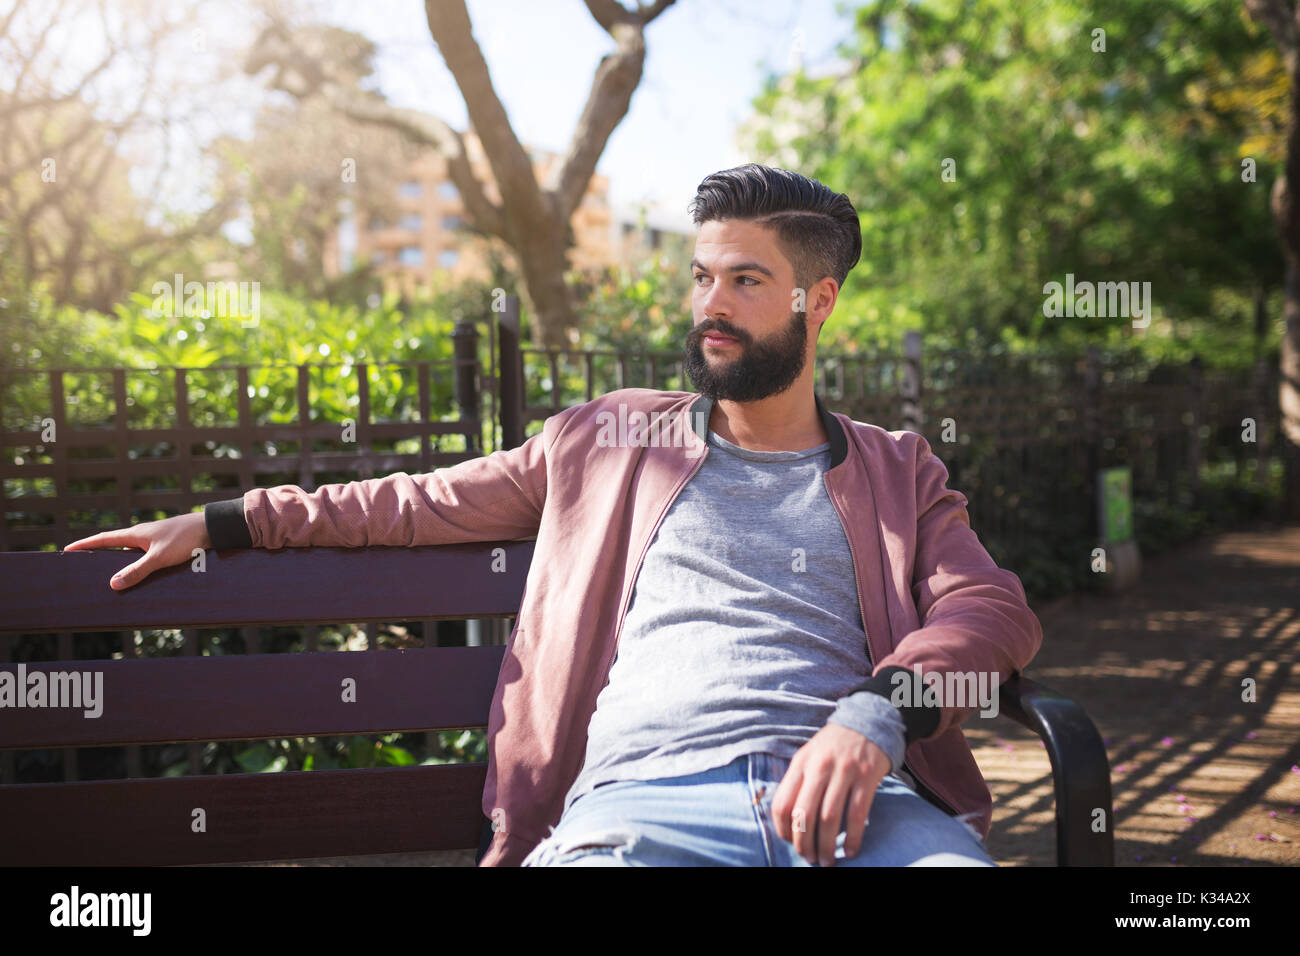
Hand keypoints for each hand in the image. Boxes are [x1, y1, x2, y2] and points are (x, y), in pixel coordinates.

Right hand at [63, 511, 211, 590]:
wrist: (212, 529)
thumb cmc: (186, 539)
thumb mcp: (160, 557)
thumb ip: (137, 571)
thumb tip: (113, 584)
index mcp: (135, 534)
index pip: (103, 539)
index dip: (85, 545)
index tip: (67, 550)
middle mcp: (142, 535)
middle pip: (114, 547)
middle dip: (99, 556)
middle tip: (84, 567)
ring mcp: (154, 540)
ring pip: (131, 554)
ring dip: (121, 564)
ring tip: (110, 580)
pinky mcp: (166, 546)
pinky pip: (145, 557)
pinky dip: (138, 566)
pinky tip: (140, 579)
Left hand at [771, 722, 890, 865]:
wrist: (867, 723)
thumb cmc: (833, 747)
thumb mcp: (808, 756)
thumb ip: (797, 783)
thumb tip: (787, 823)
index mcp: (800, 764)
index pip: (782, 805)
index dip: (784, 831)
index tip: (792, 843)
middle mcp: (819, 767)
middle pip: (803, 815)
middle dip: (804, 844)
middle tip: (811, 859)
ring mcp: (843, 772)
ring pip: (829, 818)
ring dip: (827, 846)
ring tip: (828, 861)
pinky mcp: (866, 777)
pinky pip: (857, 815)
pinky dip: (853, 838)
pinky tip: (851, 851)